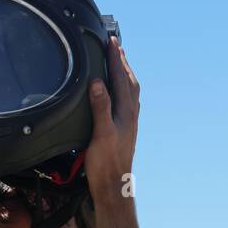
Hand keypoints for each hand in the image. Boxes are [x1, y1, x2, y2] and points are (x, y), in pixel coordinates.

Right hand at [83, 36, 140, 204]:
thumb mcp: (101, 133)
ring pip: (129, 92)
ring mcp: (128, 123)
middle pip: (129, 82)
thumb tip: (97, 82)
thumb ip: (100, 107)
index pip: (121, 78)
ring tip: (118, 63)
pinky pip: (125, 102)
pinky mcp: (123, 131)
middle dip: (122, 63)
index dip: (116, 59)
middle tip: (116, 46)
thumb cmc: (106, 162)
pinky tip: (115, 95)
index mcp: (125, 112)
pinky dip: (121, 90)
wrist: (113, 186)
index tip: (111, 41)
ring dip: (124, 75)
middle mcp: (130, 115)